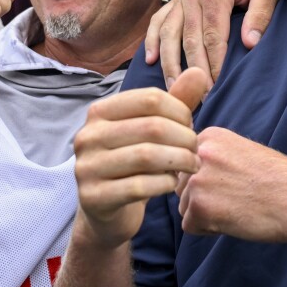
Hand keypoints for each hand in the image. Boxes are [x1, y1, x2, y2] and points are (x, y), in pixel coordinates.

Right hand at [72, 68, 210, 248]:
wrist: (107, 213)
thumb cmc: (133, 166)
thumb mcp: (153, 132)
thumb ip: (175, 103)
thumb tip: (199, 73)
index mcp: (99, 112)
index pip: (150, 99)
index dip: (180, 112)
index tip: (192, 127)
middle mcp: (87, 136)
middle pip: (151, 126)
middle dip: (184, 138)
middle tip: (197, 151)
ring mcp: (86, 167)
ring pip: (146, 156)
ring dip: (179, 161)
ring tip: (191, 166)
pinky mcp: (94, 197)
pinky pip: (139, 186)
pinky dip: (164, 184)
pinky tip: (173, 184)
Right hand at [143, 0, 280, 84]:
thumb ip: (261, 15)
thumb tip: (251, 43)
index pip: (212, 38)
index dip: (213, 66)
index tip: (215, 89)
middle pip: (188, 41)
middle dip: (191, 72)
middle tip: (195, 99)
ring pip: (169, 34)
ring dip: (168, 62)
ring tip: (171, 88)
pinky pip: (160, 20)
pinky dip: (153, 40)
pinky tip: (150, 59)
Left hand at [176, 127, 286, 242]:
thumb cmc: (279, 181)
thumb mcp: (242, 153)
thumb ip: (213, 159)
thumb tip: (184, 177)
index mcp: (209, 136)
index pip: (187, 164)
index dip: (210, 180)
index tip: (236, 182)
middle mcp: (198, 153)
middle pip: (181, 185)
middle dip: (203, 198)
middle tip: (237, 198)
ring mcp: (197, 179)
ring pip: (184, 207)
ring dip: (206, 214)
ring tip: (238, 208)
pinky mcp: (200, 206)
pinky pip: (190, 226)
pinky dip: (210, 230)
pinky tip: (235, 220)